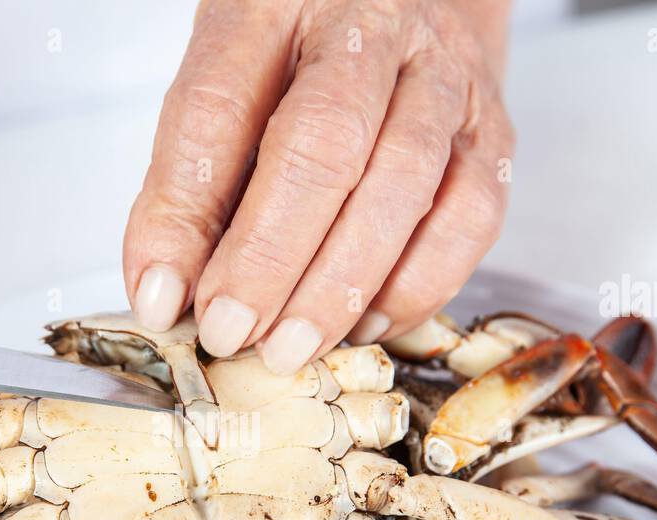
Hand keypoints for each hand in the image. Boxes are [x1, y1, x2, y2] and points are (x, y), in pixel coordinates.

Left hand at [123, 0, 513, 373]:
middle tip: (230, 332)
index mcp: (277, 1)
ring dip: (340, 287)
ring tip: (289, 348)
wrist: (409, 7)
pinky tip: (364, 323)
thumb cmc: (302, 56)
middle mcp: (373, 25)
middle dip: (269, 258)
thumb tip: (164, 295)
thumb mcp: (225, 87)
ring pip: (403, 186)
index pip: (218, 105)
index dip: (184, 213)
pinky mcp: (494, 135)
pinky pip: (469, 218)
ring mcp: (445, 77)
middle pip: (323, 143)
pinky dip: (416, 287)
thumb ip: (189, 185)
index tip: (162, 298)